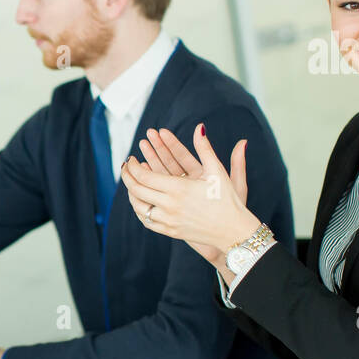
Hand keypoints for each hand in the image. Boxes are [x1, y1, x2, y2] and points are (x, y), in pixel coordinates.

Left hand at [121, 123, 259, 272]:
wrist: (233, 231)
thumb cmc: (227, 199)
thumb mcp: (217, 171)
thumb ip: (205, 148)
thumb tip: (200, 127)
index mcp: (179, 188)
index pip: (144, 176)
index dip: (133, 166)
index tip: (131, 158)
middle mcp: (170, 205)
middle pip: (137, 190)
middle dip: (127, 176)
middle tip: (125, 167)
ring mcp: (169, 220)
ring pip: (138, 206)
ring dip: (131, 193)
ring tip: (131, 182)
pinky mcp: (170, 231)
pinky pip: (147, 221)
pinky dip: (139, 209)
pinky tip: (139, 201)